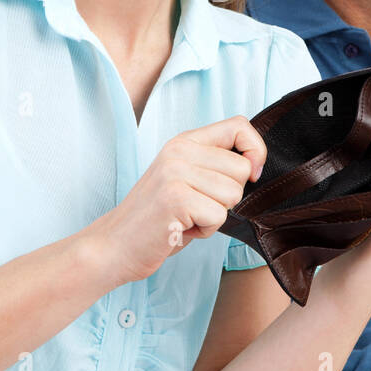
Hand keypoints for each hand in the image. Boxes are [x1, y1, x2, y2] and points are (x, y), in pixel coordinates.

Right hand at [85, 116, 265, 286]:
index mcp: (183, 142)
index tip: (251, 175)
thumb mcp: (184, 179)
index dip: (255, 151)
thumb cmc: (156, 218)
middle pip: (242, 168)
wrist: (114, 245)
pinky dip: (205, 231)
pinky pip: (218, 216)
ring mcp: (175, 172)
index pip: (239, 126)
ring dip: (215, 216)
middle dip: (228, 196)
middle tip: (197, 206)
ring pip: (233, 194)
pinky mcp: (176, 198)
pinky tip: (181, 228)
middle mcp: (179, 151)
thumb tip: (254, 166)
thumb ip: (212, 165)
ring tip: (187, 218)